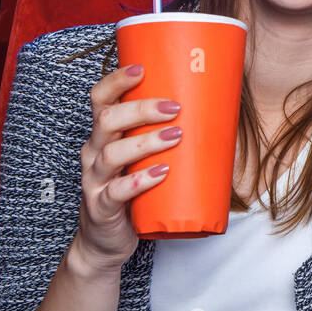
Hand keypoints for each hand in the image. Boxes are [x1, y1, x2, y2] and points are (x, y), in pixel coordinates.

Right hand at [73, 63, 182, 274]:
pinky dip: (140, 181)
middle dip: (141, 109)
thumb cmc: (133, 192)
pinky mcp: (101, 208)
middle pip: (107, 120)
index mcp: (104, 135)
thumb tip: (217, 111)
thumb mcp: (144, 159)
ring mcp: (94, 181)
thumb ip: (166, 137)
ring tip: (176, 136)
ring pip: (112, 153)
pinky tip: (161, 173)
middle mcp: (94, 153)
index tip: (142, 68)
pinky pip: (116, 192)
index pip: (100, 99)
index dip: (116, 81)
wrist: (108, 241)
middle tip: (175, 108)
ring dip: (146, 141)